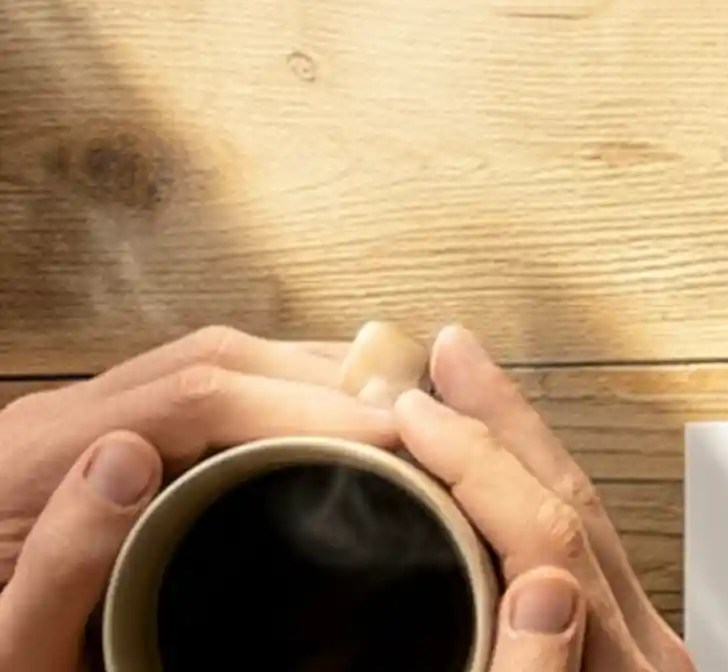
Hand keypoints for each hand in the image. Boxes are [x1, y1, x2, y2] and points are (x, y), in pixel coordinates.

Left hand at [0, 326, 396, 667]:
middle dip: (322, 377)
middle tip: (413, 414)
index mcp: (36, 458)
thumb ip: (57, 561)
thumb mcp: (14, 643)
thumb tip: (128, 458)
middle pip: (214, 359)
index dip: (301, 403)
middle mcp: (67, 418)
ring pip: (218, 361)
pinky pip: (210, 387)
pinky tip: (329, 414)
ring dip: (308, 374)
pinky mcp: (113, 435)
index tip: (385, 433)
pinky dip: (282, 390)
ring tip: (390, 407)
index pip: (193, 395)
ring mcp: (92, 419)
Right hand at [395, 326, 695, 671]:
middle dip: (504, 419)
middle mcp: (645, 652)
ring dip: (517, 444)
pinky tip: (495, 474)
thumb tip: (544, 594)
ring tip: (469, 390)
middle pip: (572, 502)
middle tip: (454, 353)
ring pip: (579, 514)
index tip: (417, 413)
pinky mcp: (620, 654)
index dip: (477, 461)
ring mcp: (639, 648)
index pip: (550, 535)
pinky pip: (577, 545)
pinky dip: (527, 491)